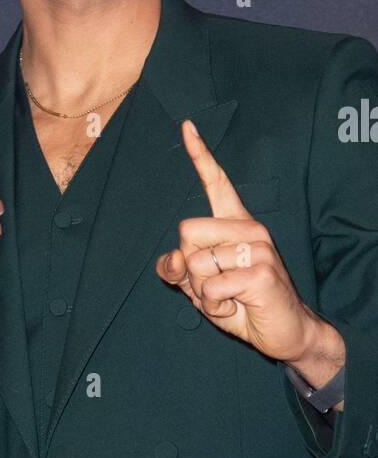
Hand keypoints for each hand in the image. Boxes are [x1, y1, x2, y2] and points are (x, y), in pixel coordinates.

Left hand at [155, 119, 343, 380]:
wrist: (283, 332)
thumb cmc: (240, 304)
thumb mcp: (200, 288)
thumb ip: (179, 271)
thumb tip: (174, 258)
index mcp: (235, 225)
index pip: (217, 183)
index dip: (200, 156)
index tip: (187, 126)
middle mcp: (250, 228)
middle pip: (187, 231)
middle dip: (189, 268)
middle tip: (215, 286)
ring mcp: (259, 246)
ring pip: (197, 263)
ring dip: (202, 293)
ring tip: (228, 298)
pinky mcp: (261, 270)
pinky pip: (211, 287)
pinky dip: (215, 306)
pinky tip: (236, 307)